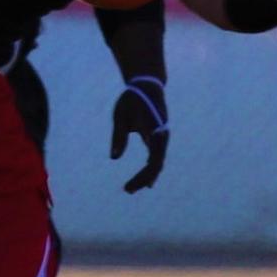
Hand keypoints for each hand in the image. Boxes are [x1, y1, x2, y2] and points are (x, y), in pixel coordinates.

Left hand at [109, 74, 168, 191]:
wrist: (148, 86)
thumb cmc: (132, 100)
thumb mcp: (120, 116)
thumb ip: (118, 137)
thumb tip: (114, 158)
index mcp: (154, 132)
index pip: (153, 162)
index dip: (142, 176)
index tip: (128, 186)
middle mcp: (162, 137)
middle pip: (157, 165)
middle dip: (143, 179)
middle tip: (127, 190)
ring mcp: (162, 138)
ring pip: (158, 162)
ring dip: (146, 176)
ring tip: (131, 188)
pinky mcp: (158, 137)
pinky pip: (157, 157)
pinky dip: (150, 169)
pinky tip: (145, 180)